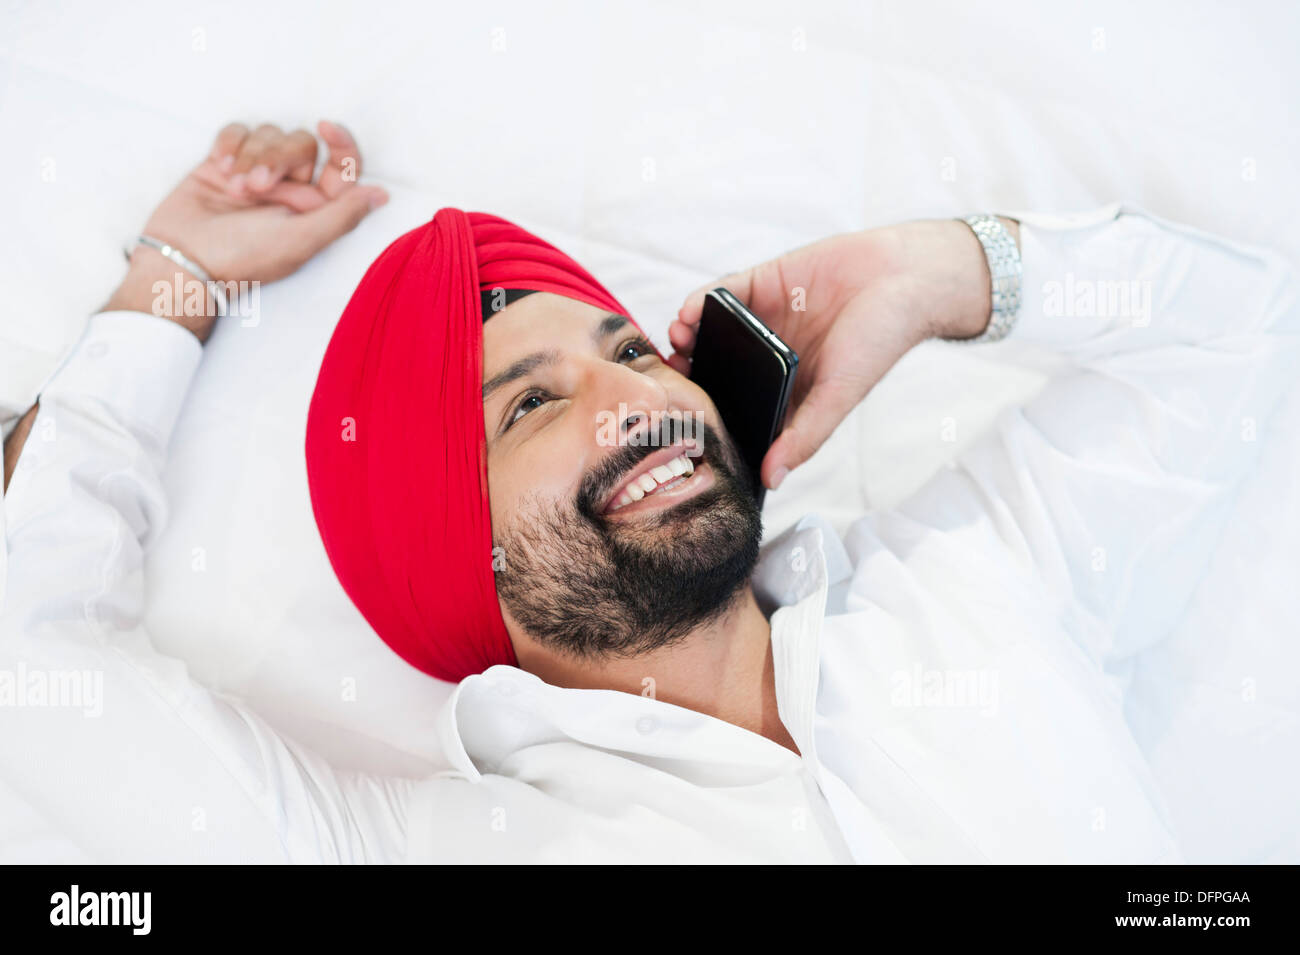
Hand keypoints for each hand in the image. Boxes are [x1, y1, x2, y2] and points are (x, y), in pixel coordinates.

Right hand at [105, 120, 388, 340]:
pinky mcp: (225, 162)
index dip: (342, 142)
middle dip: (279, 158)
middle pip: (302, 144)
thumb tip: (382, 196)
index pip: (343, 166)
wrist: (182, 260)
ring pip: (270, 134)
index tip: (327, 128)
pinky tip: (219, 169)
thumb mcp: (300, 241)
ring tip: (235, 189)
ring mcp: (258, 174)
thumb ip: (342, 216)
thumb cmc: (244, 259)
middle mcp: (292, 189)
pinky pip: (238, 130)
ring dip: (251, 156)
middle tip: (258, 187)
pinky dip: (230, 144)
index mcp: (318, 209)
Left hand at [670, 217, 1015, 489]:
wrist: (904, 276)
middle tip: (665, 384)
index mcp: (786, 390)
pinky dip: (700, 304)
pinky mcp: (762, 283)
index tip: (682, 425)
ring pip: (709, 334)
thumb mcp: (840, 396)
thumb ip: (805, 436)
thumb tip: (772, 480)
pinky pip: (721, 295)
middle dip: (687, 376)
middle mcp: (768, 358)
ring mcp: (762, 320)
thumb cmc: (881, 340)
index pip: (737, 409)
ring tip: (676, 346)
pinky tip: (690, 314)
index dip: (709, 415)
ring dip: (687, 340)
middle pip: (714, 370)